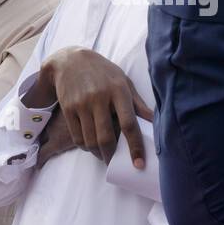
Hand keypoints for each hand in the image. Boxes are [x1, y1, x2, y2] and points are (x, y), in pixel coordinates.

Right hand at [29, 48, 152, 166]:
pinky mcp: (68, 109)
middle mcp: (99, 97)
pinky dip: (85, 147)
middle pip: (106, 137)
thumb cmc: (103, 73)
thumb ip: (139, 103)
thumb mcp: (123, 81)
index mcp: (119, 90)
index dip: (135, 147)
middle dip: (112, 156)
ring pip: (90, 140)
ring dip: (98, 154)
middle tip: (115, 163)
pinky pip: (77, 137)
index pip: (129, 124)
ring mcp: (81, 104)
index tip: (139, 164)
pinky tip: (91, 146)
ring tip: (104, 155)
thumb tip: (155, 122)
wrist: (70, 61)